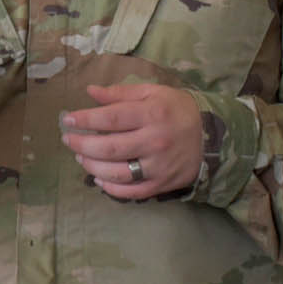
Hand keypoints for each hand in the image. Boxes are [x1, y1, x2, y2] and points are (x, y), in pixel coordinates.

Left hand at [60, 79, 206, 199]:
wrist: (214, 137)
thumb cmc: (179, 110)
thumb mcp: (154, 93)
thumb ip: (121, 93)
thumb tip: (91, 91)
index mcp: (152, 114)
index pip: (110, 118)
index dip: (85, 120)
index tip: (68, 120)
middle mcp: (154, 141)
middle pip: (109, 148)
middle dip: (82, 144)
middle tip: (68, 140)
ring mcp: (158, 166)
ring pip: (116, 172)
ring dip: (92, 166)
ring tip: (81, 157)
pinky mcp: (161, 184)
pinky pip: (131, 191)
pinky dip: (111, 188)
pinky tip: (99, 179)